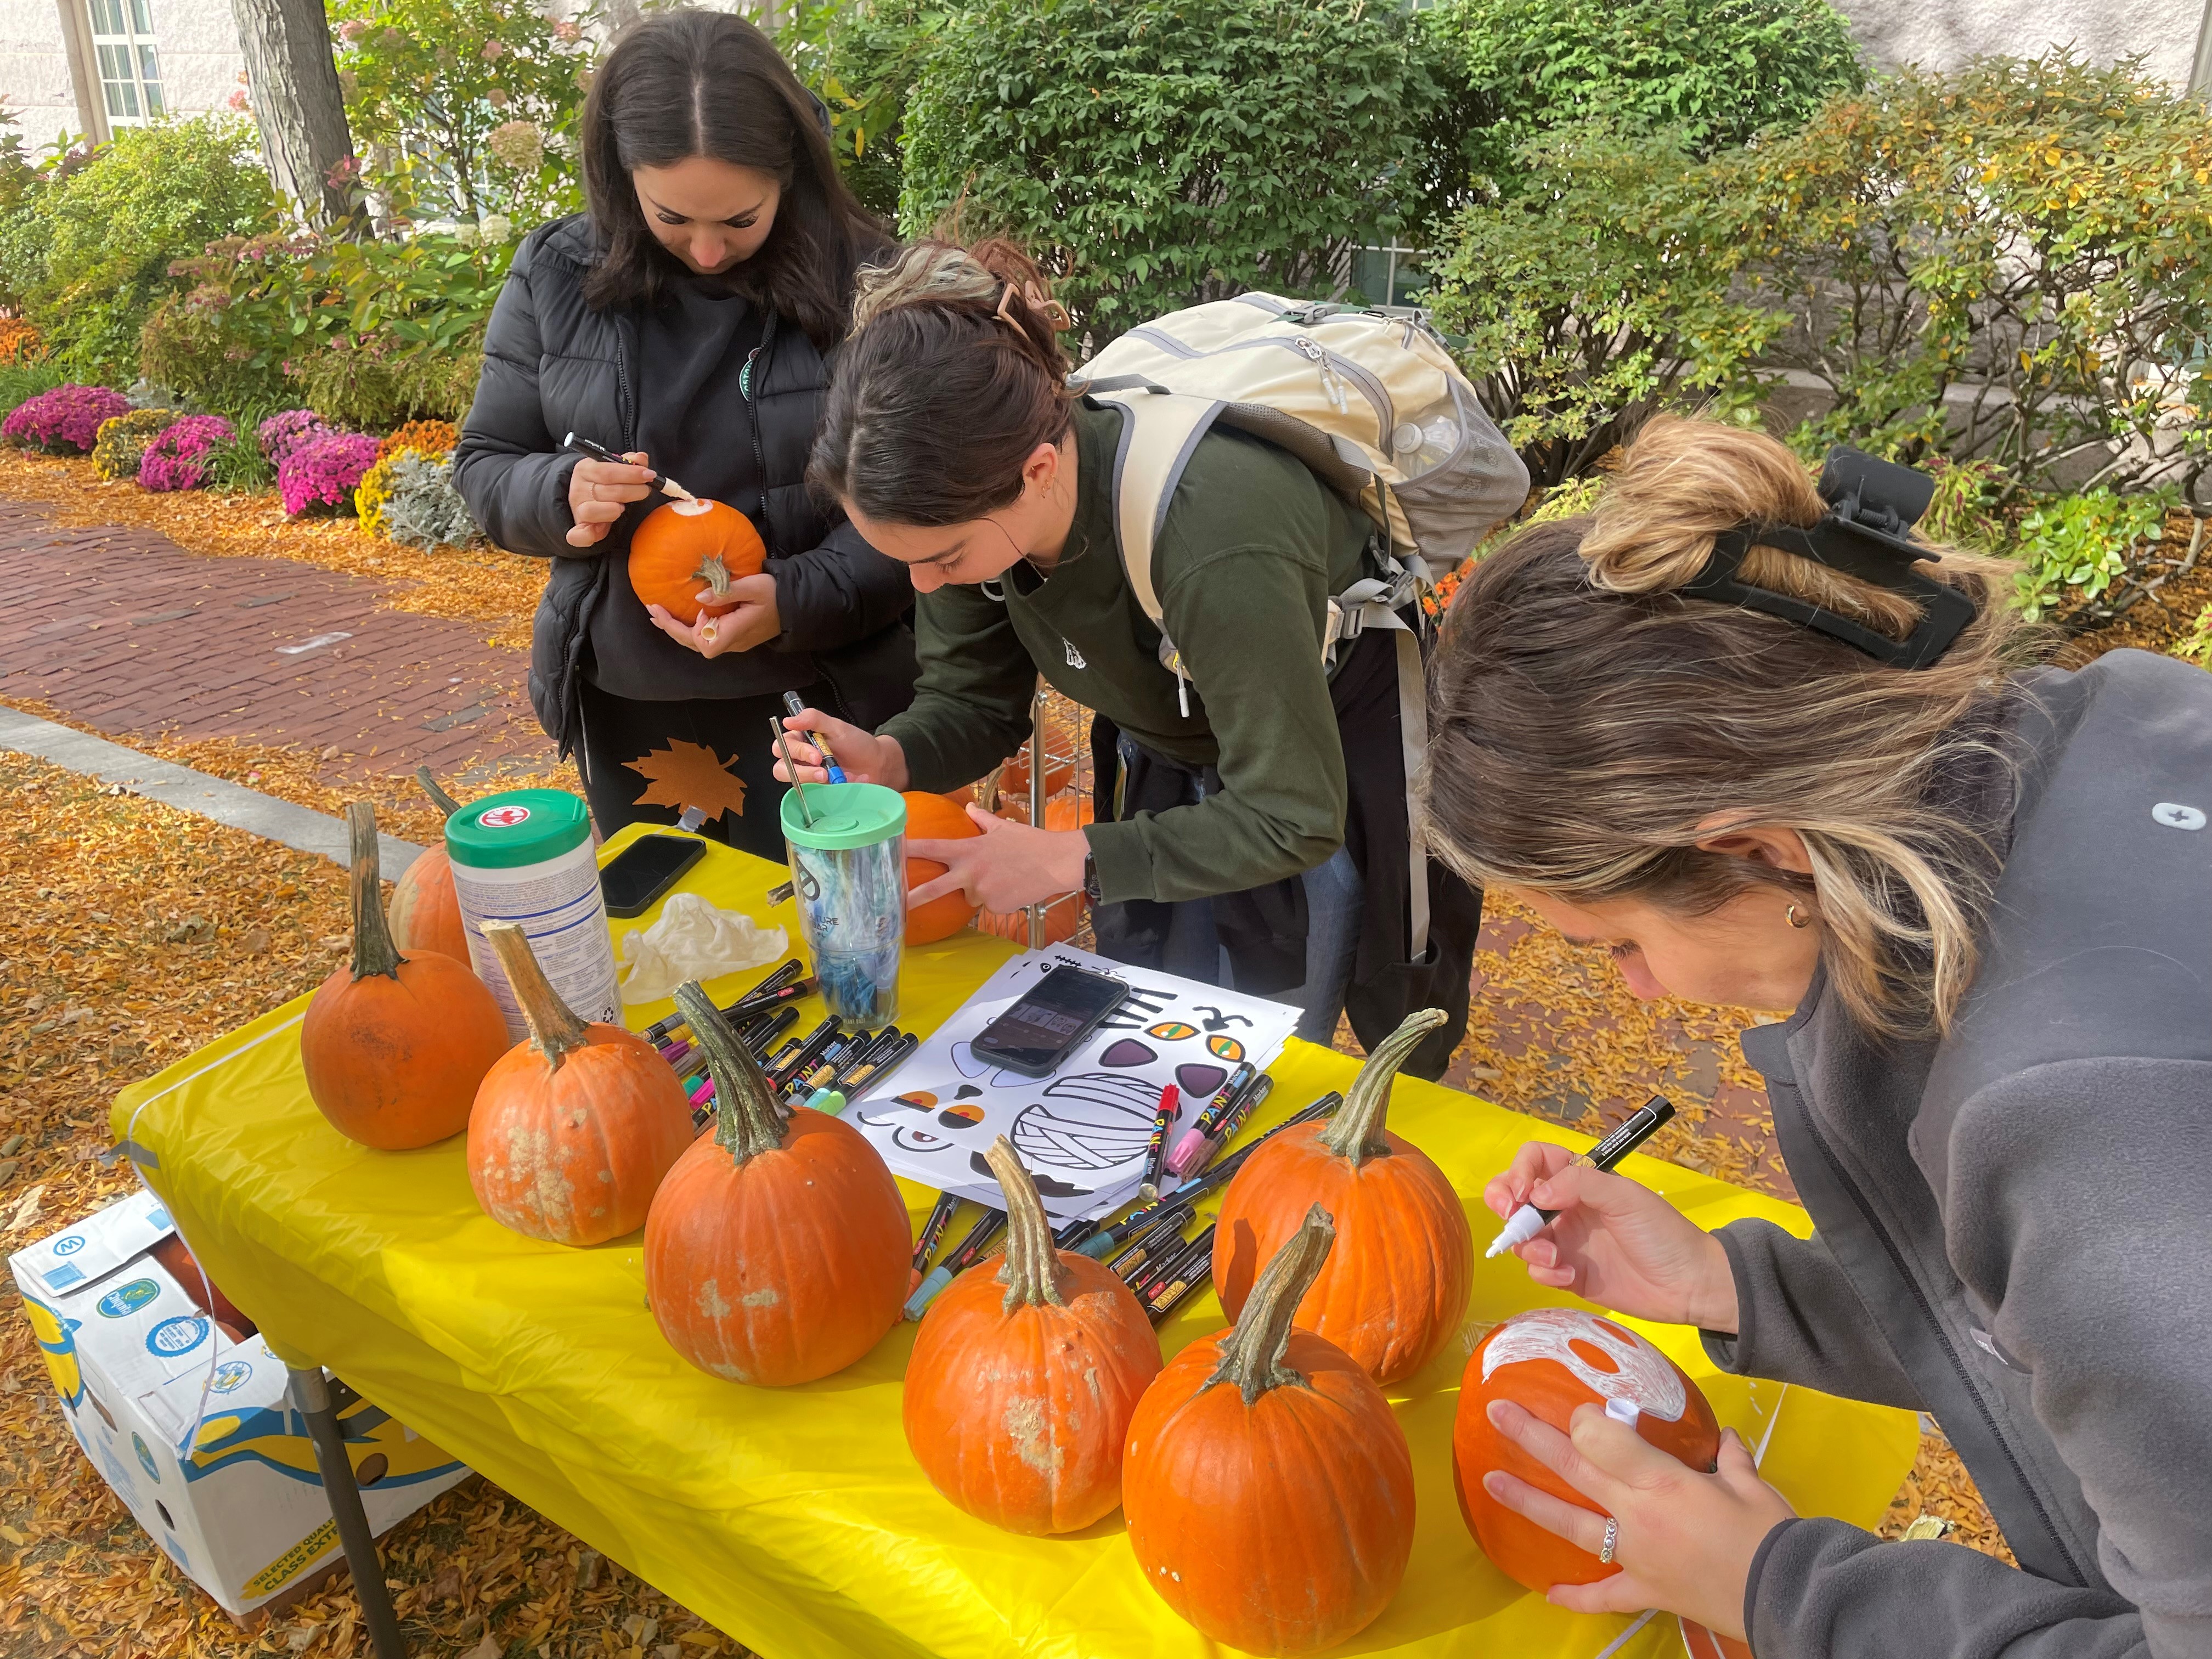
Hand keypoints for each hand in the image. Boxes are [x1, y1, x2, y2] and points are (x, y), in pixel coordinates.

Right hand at [566, 451, 656, 546]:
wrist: (584, 498)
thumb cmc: (605, 483)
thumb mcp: (614, 467)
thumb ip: (629, 463)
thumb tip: (641, 458)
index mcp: (586, 469)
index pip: (607, 471)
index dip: (631, 474)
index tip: (649, 475)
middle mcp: (579, 489)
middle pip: (606, 491)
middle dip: (632, 491)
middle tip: (645, 491)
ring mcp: (578, 509)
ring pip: (592, 511)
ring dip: (612, 510)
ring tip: (622, 507)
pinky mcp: (579, 528)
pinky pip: (578, 535)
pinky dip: (588, 535)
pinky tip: (602, 529)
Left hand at [648, 573, 779, 657]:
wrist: (796, 603)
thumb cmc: (776, 593)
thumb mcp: (754, 586)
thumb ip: (726, 591)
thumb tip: (698, 598)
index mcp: (737, 632)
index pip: (706, 645)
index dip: (692, 631)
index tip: (696, 609)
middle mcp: (733, 642)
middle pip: (697, 645)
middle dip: (673, 629)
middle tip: (653, 610)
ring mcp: (734, 641)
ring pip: (700, 643)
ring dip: (679, 630)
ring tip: (659, 615)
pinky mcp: (735, 636)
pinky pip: (708, 637)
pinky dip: (691, 628)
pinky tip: (685, 617)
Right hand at [772, 709, 907, 788]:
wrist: (876, 764)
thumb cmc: (857, 743)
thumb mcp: (837, 726)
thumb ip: (813, 719)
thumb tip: (789, 720)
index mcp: (802, 739)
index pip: (782, 745)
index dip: (796, 751)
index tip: (817, 755)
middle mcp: (801, 758)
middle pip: (781, 766)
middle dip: (800, 768)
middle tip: (821, 767)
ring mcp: (807, 775)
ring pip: (790, 780)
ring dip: (806, 778)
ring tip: (826, 777)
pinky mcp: (815, 790)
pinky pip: (805, 794)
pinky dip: (815, 790)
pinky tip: (830, 786)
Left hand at [908, 805, 1088, 913]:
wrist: (1056, 863)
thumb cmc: (1030, 842)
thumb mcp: (1003, 827)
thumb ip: (982, 818)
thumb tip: (969, 805)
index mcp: (969, 850)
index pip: (932, 848)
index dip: (909, 849)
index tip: (889, 851)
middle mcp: (970, 872)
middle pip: (935, 888)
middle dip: (913, 898)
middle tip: (895, 905)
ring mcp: (983, 891)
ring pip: (971, 897)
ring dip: (982, 891)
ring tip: (1004, 877)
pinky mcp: (996, 907)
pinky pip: (989, 906)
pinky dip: (998, 899)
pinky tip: (1014, 888)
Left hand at [1482, 1402, 1793, 1639]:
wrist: (1789, 1594)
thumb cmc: (1773, 1533)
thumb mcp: (1751, 1484)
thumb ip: (1730, 1458)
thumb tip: (1724, 1439)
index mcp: (1662, 1480)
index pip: (1604, 1438)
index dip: (1585, 1419)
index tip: (1579, 1409)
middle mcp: (1638, 1515)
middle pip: (1576, 1467)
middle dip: (1532, 1437)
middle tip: (1497, 1412)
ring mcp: (1636, 1556)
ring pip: (1573, 1525)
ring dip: (1529, 1502)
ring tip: (1492, 1482)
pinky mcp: (1647, 1591)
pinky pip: (1605, 1594)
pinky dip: (1577, 1595)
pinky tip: (1549, 1592)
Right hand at [1483, 1143, 1738, 1332]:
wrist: (1688, 1284)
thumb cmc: (1662, 1232)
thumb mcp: (1625, 1197)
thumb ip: (1579, 1184)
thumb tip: (1535, 1193)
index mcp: (1579, 1180)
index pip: (1535, 1160)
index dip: (1519, 1171)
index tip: (1523, 1193)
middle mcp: (1566, 1207)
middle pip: (1514, 1196)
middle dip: (1504, 1205)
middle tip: (1512, 1219)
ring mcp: (1565, 1242)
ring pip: (1521, 1237)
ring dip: (1528, 1245)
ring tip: (1555, 1258)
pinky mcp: (1567, 1275)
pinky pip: (1537, 1270)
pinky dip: (1545, 1273)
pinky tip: (1570, 1277)